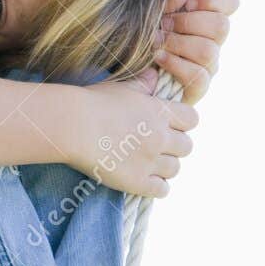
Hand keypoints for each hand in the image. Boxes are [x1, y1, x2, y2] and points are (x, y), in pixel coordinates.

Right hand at [77, 76, 197, 200]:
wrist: (72, 126)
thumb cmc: (93, 102)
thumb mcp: (122, 87)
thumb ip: (143, 83)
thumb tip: (154, 75)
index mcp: (160, 112)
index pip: (192, 119)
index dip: (182, 123)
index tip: (168, 125)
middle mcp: (160, 137)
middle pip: (187, 146)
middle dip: (174, 146)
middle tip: (156, 145)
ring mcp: (150, 161)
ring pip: (175, 169)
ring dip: (164, 167)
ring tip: (148, 163)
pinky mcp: (137, 182)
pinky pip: (162, 190)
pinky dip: (156, 187)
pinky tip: (143, 180)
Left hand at [151, 0, 238, 105]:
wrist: (125, 70)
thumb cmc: (141, 35)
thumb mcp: (150, 12)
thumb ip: (167, 0)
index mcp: (206, 17)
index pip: (230, 2)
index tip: (188, 2)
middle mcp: (212, 42)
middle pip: (221, 26)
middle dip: (188, 22)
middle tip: (164, 24)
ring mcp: (207, 66)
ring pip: (208, 51)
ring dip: (178, 43)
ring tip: (156, 41)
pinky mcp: (197, 89)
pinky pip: (198, 76)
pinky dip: (175, 64)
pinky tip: (158, 57)